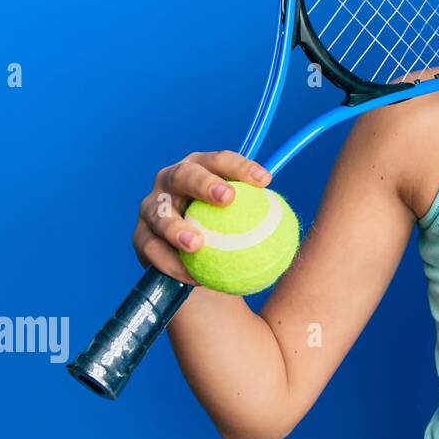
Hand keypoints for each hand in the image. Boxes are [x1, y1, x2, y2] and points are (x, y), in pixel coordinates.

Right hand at [132, 150, 270, 284]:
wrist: (196, 266)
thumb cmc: (232, 239)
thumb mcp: (250, 226)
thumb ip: (266, 219)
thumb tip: (298, 224)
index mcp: (200, 169)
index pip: (220, 160)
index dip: (241, 167)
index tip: (266, 181)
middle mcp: (171, 182)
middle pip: (185, 176)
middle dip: (205, 183)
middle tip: (229, 199)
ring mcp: (151, 209)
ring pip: (161, 214)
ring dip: (178, 228)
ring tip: (198, 244)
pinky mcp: (140, 238)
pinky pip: (153, 251)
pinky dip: (172, 264)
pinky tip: (192, 278)